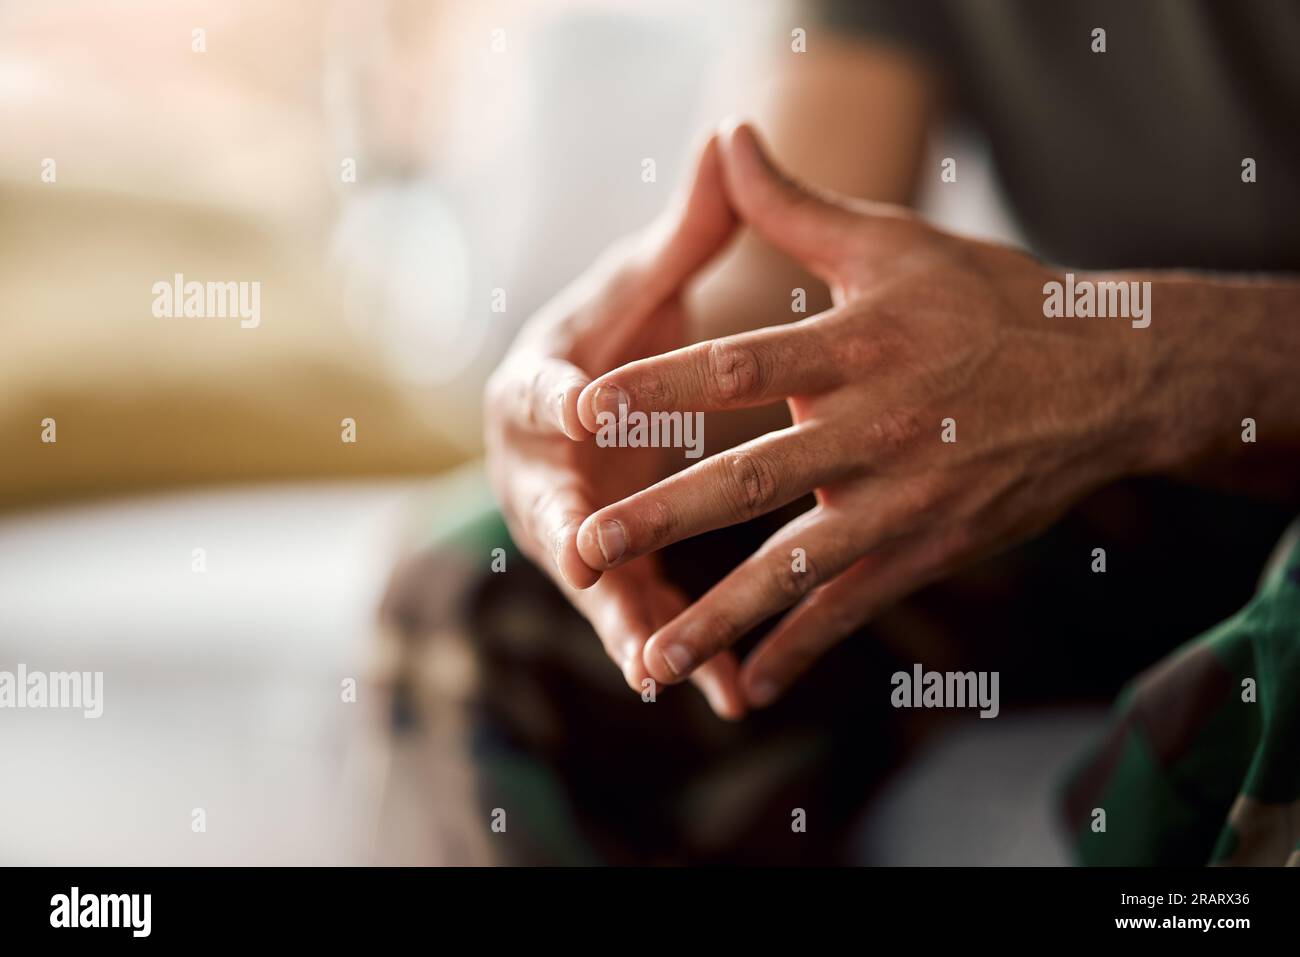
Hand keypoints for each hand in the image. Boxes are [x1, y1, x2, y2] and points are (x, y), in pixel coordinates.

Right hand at [483, 135, 749, 717]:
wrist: (595, 413)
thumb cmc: (614, 343)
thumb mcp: (642, 289)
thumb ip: (685, 232)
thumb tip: (728, 135)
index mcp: (535, 390)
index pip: (538, 391)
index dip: (553, 397)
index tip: (573, 405)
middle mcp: (540, 473)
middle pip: (553, 509)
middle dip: (574, 537)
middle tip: (588, 561)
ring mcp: (574, 535)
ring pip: (602, 587)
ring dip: (634, 627)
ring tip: (667, 672)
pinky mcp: (614, 578)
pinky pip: (647, 619)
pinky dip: (681, 653)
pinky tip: (729, 693)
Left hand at [574, 122, 1156, 709]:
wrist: (1105, 378)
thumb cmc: (986, 299)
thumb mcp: (891, 242)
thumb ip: (796, 208)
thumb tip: (730, 137)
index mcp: (857, 347)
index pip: (738, 366)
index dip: (658, 387)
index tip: (581, 408)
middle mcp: (876, 429)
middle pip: (752, 480)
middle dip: (664, 520)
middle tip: (584, 548)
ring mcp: (904, 500)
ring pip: (796, 567)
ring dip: (721, 616)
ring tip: (649, 657)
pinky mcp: (927, 549)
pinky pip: (853, 607)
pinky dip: (800, 648)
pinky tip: (747, 686)